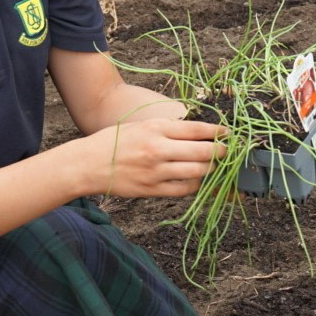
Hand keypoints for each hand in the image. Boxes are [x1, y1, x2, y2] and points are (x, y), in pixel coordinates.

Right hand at [87, 117, 227, 197]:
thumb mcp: (140, 125)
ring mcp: (156, 171)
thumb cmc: (113, 141)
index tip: (228, 133)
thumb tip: (196, 132)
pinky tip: (197, 180)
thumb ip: (166, 128)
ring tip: (214, 166)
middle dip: (220, 152)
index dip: (216, 131)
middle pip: (202, 151)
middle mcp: (158, 149)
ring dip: (210, 169)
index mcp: (155, 128)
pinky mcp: (152, 189)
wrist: (87, 164)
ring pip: (196, 171)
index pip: (195, 129)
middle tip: (227, 151)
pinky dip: (195, 185)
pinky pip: (183, 189)